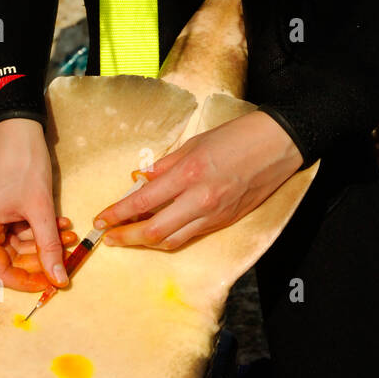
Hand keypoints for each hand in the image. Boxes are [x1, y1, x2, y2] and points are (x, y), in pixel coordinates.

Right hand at [0, 118, 78, 292]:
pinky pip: (10, 228)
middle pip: (7, 257)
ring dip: (40, 239)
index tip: (51, 284)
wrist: (15, 126)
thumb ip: (50, 246)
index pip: (0, 272)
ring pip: (12, 242)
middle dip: (40, 255)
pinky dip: (32, 227)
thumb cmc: (23, 160)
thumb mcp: (41, 207)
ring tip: (67, 231)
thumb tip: (58, 278)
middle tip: (68, 251)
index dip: (27, 281)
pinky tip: (55, 221)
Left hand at [93, 111, 303, 250]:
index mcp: (188, 174)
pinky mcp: (226, 221)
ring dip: (147, 242)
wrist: (278, 145)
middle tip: (109, 237)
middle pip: (154, 232)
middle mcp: (200, 199)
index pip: (143, 202)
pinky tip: (159, 231)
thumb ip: (166, 165)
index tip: (100, 220)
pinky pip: (191, 235)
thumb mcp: (195, 143)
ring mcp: (214, 214)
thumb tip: (142, 180)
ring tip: (130, 237)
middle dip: (126, 237)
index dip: (117, 214)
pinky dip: (171, 236)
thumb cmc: (237, 136)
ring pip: (172, 240)